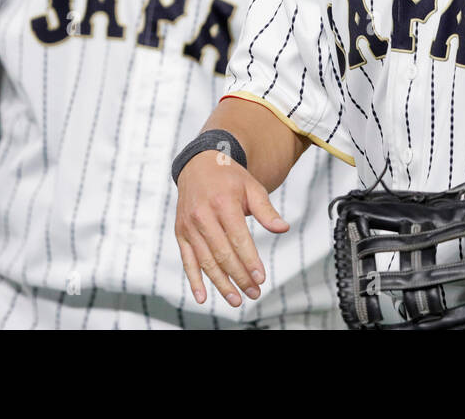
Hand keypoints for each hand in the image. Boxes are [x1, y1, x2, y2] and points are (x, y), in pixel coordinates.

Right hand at [174, 150, 288, 306]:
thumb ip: (266, 210)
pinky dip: (194, 280)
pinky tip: (203, 297)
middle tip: (254, 292)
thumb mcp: (251, 187)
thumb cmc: (230, 178)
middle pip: (222, 253)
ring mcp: (189, 226)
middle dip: (239, 276)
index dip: (249, 260)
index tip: (260, 278)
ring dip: (221, 283)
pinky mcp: (181, 233)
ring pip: (205, 261)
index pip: (238, 238)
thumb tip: (283, 228)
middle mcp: (203, 215)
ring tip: (236, 299)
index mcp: (222, 203)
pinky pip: (187, 260)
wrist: (199, 166)